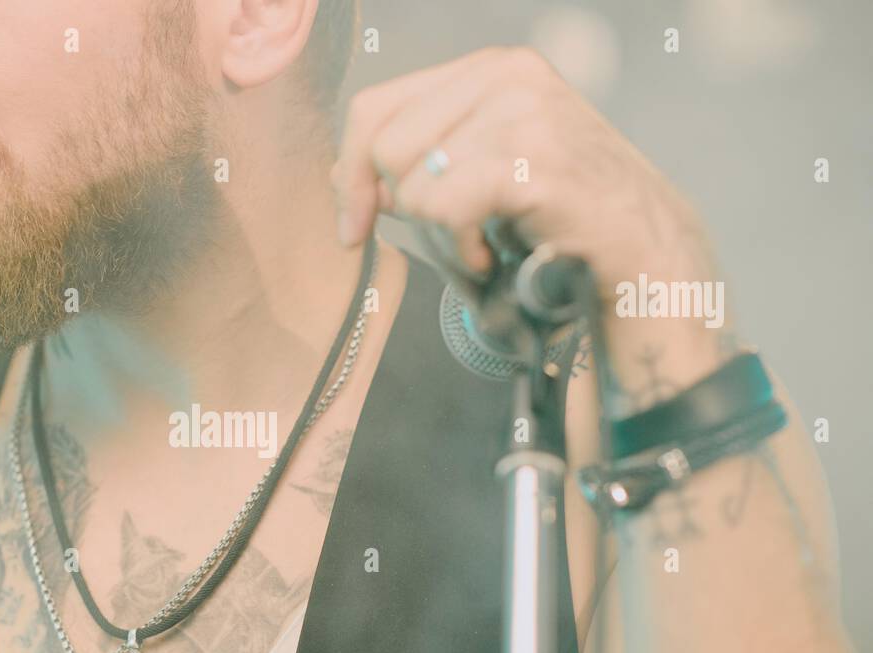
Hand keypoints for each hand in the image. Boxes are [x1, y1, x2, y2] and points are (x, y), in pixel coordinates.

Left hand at [331, 47, 719, 314]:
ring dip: (440, 232)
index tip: (353, 225)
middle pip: (386, 147)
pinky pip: (446, 207)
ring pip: (414, 182)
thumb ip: (417, 158)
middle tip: (446, 233)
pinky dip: (460, 246)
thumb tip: (344, 172)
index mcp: (487, 68)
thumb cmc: (555, 211)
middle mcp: (507, 75)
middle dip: (399, 207)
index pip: (375, 107)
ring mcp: (525, 112)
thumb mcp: (480, 167)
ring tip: (483, 241)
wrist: (639, 245)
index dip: (351, 172)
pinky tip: (492, 253)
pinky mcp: (535, 160)